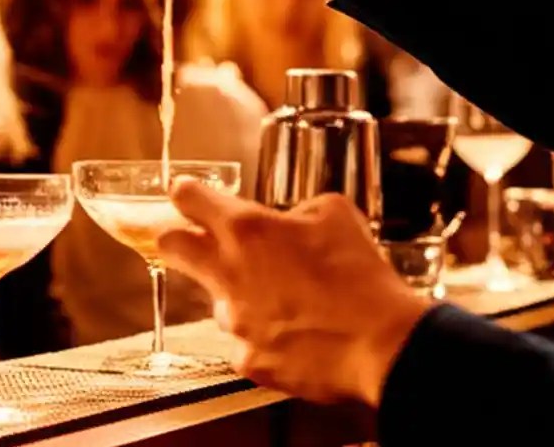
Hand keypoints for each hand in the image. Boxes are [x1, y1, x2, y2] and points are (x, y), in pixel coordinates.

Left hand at [159, 178, 431, 405]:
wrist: (383, 345)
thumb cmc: (361, 278)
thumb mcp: (335, 215)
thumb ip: (298, 212)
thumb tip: (290, 221)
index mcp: (247, 229)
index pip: (189, 198)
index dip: (187, 194)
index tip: (187, 195)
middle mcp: (229, 272)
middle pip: (170, 245)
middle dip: (177, 239)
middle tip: (198, 241)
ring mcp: (234, 320)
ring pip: (218, 300)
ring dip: (240, 296)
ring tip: (287, 303)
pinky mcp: (247, 359)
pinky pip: (246, 343)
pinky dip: (265, 338)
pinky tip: (297, 335)